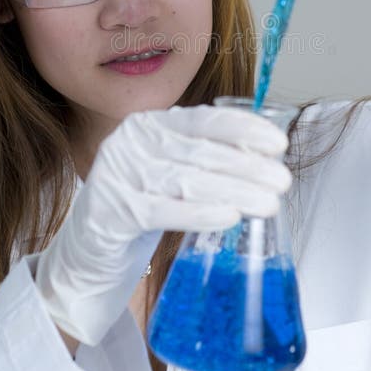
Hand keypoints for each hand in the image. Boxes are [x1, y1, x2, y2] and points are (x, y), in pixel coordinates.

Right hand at [35, 105, 290, 344]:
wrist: (89, 251)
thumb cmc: (140, 207)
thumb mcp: (171, 173)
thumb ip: (206, 161)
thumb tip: (265, 162)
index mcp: (150, 125)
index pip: (203, 119)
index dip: (243, 129)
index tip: (278, 144)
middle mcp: (132, 141)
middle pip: (200, 152)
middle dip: (247, 167)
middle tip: (282, 181)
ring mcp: (118, 174)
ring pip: (186, 180)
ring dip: (233, 192)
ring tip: (267, 203)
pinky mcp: (111, 209)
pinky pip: (163, 210)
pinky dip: (199, 214)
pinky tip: (228, 217)